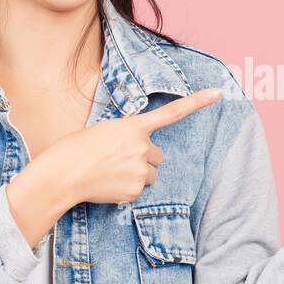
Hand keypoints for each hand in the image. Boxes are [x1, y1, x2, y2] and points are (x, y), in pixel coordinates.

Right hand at [44, 87, 224, 205]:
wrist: (63, 174)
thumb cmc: (78, 149)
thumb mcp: (105, 131)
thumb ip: (129, 137)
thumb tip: (141, 156)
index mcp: (134, 127)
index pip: (173, 112)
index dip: (198, 102)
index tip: (219, 92)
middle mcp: (142, 147)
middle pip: (157, 155)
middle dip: (143, 158)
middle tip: (117, 160)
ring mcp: (141, 170)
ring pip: (150, 174)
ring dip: (137, 173)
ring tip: (112, 172)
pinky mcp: (136, 190)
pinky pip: (140, 189)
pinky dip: (127, 188)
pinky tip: (109, 183)